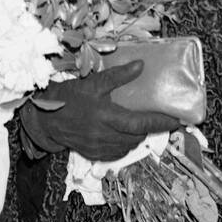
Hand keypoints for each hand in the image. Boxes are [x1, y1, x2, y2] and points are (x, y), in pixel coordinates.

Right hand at [19, 60, 185, 161]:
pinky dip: (124, 147)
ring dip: (138, 138)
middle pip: (137, 137)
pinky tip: (124, 137)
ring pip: (128, 147)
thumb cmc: (68, 98)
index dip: (161, 123)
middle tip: (159, 120)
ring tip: (141, 127)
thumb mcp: (92, 82)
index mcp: (105, 116)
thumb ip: (117, 76)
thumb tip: (140, 66)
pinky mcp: (92, 154)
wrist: (44, 119)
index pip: (140, 123)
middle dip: (151, 130)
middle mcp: (103, 135)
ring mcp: (98, 147)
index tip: (177, 120)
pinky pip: (116, 155)